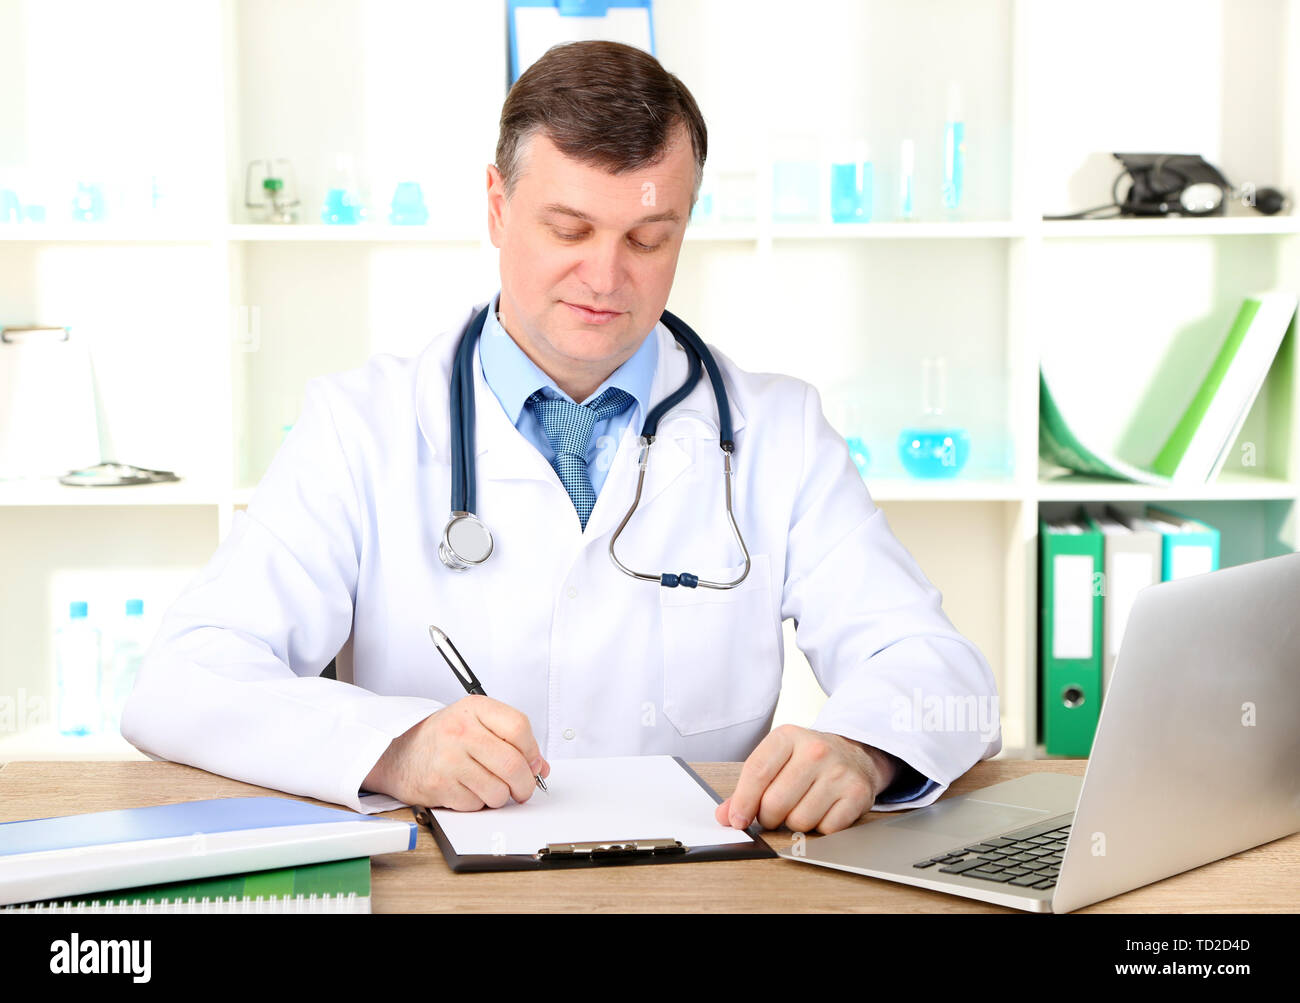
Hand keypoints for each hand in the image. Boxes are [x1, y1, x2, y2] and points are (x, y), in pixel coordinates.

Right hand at [363, 695, 549, 809]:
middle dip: (524, 784)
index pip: (519, 727)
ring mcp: (449, 759)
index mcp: (475, 708)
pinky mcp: (439, 785)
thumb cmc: (443, 737)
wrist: (398, 752)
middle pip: (512, 764)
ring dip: (499, 796)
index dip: (532, 751)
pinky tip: (466, 789)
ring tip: (488, 786)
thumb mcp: (477, 723)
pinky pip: (476, 805)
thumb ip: (511, 739)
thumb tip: (540, 767)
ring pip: (498, 791)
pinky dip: (477, 803)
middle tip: (522, 788)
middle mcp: (461, 730)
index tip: (532, 763)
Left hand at [714, 725, 897, 834]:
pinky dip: (820, 829)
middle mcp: (815, 750)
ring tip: (801, 807)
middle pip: (775, 803)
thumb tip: (725, 816)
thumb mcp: (776, 760)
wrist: (854, 754)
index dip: (743, 802)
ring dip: (795, 823)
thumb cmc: (808, 760)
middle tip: (774, 813)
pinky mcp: (857, 793)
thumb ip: (747, 787)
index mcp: (788, 736)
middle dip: (769, 817)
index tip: (736, 820)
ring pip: (799, 821)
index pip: (757, 772)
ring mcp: (838, 771)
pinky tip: (822, 811)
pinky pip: (826, 830)